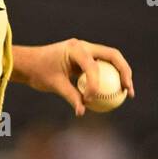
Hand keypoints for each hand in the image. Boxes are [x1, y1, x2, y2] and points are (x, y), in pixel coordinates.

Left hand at [13, 38, 134, 115]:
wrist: (29, 62)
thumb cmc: (38, 71)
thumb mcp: (54, 85)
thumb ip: (70, 96)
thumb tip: (82, 112)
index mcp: (75, 49)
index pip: (92, 66)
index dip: (95, 84)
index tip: (89, 100)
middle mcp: (85, 46)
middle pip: (113, 56)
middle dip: (124, 72)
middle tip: (128, 91)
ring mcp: (88, 50)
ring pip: (111, 60)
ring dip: (121, 75)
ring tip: (126, 93)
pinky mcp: (87, 58)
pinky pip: (103, 68)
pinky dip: (110, 79)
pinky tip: (114, 95)